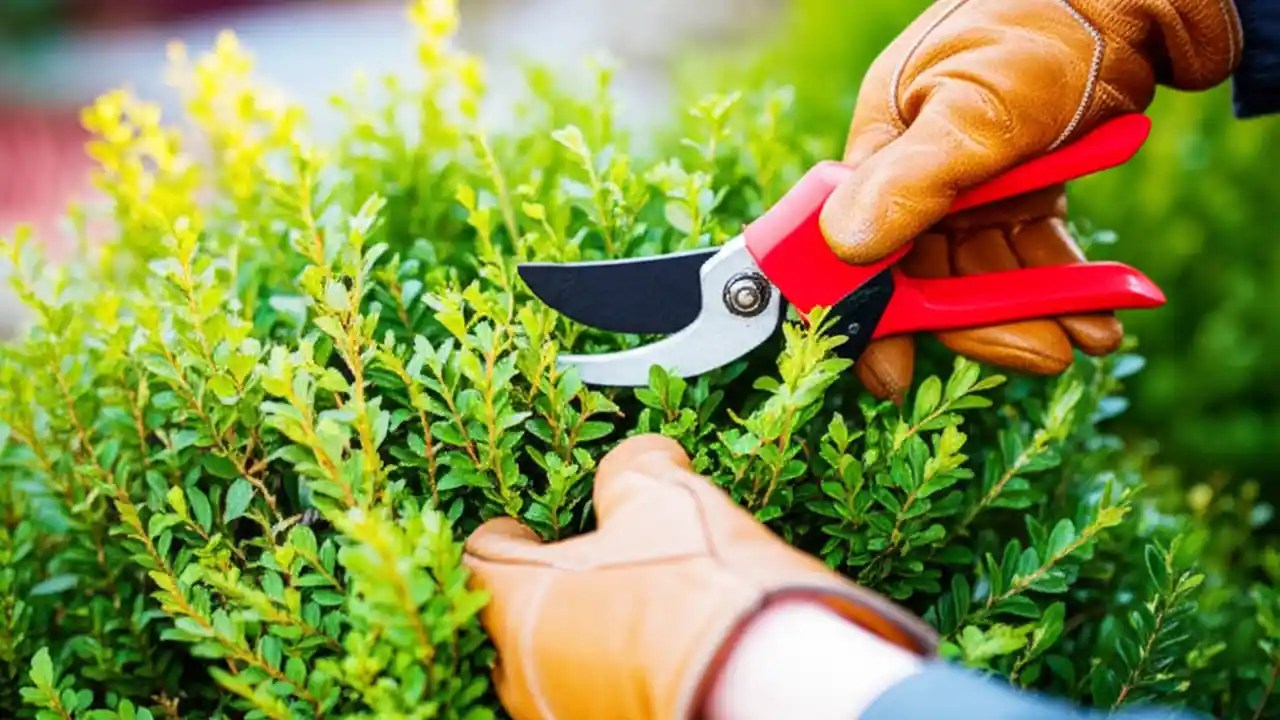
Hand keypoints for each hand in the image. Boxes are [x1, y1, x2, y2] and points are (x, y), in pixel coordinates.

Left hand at [462, 434, 935, 719]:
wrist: (765, 682)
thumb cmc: (698, 581)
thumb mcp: (664, 496)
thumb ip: (632, 470)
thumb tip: (640, 457)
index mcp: (518, 600)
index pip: (481, 558)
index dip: (505, 535)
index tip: (519, 528)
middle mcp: (523, 671)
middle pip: (506, 623)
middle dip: (537, 594)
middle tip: (580, 569)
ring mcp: (560, 715)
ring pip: (546, 670)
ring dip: (572, 640)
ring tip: (625, 614)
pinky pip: (584, 700)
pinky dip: (605, 678)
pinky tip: (651, 659)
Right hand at [818, 0, 1241, 400]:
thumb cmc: (1034, 34)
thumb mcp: (972, 108)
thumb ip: (913, 181)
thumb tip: (842, 247)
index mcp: (880, 157)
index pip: (860, 256)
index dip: (871, 319)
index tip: (892, 380)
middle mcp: (916, 180)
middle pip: (929, 278)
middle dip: (982, 325)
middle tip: (1043, 358)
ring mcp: (970, 189)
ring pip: (984, 274)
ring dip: (1033, 313)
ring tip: (1088, 340)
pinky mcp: (1022, 191)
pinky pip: (1030, 253)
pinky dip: (1061, 286)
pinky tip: (1101, 314)